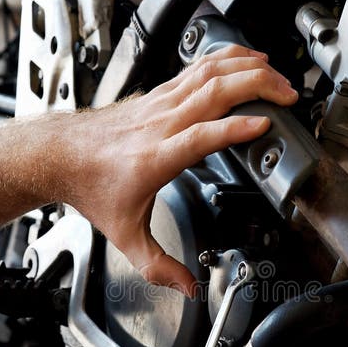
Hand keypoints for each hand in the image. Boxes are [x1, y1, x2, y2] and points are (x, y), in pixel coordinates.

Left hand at [65, 45, 298, 294]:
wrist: (60, 155)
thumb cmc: (91, 187)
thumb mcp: (125, 235)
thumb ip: (158, 265)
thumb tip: (188, 288)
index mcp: (157, 157)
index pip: (202, 135)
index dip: (235, 129)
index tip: (265, 125)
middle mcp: (161, 123)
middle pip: (213, 91)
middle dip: (257, 86)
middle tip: (287, 95)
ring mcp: (160, 103)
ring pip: (207, 72)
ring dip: (246, 67)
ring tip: (276, 73)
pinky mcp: (158, 94)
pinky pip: (197, 67)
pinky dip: (226, 58)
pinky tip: (244, 59)